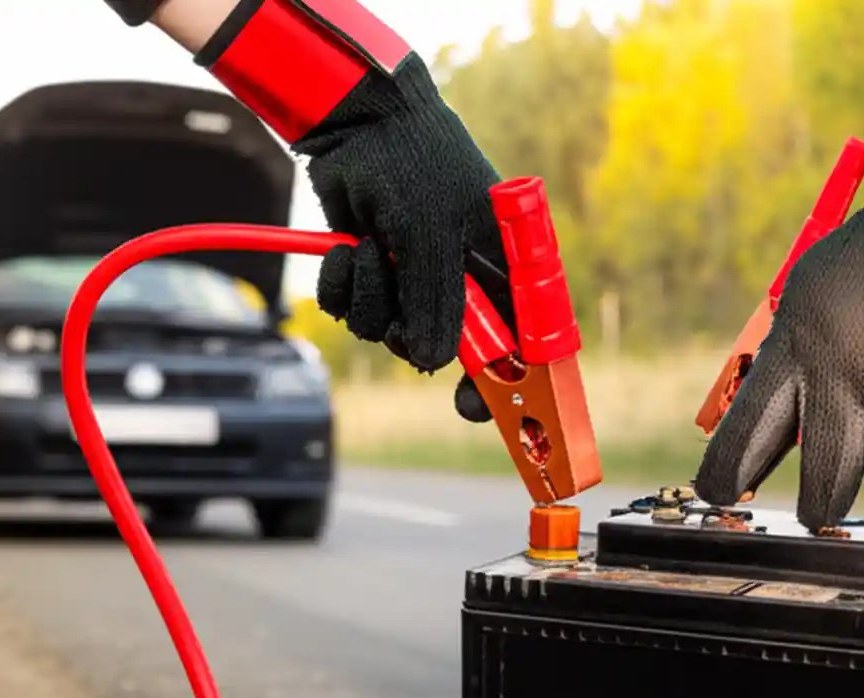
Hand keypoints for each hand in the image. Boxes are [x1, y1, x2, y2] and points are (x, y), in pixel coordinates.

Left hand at [295, 53, 510, 421]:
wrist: (355, 123)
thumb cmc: (412, 163)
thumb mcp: (430, 235)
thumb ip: (434, 303)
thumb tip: (430, 362)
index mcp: (502, 266)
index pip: (520, 340)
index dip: (503, 378)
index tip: (474, 408)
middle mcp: (462, 278)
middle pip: (444, 347)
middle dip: (409, 330)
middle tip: (399, 313)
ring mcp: (415, 277)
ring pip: (387, 332)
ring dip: (370, 297)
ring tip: (371, 248)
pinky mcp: (373, 273)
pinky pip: (353, 311)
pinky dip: (344, 285)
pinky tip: (347, 248)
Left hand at [693, 132, 863, 532]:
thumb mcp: (808, 304)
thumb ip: (789, 361)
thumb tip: (768, 434)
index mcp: (796, 349)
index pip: (747, 429)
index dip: (728, 470)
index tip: (716, 495)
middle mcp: (845, 377)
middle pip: (824, 477)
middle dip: (818, 504)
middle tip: (814, 516)